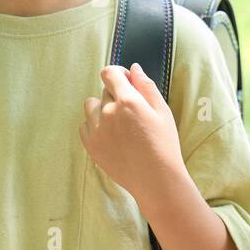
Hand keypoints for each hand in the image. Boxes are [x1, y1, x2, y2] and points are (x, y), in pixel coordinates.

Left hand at [79, 63, 184, 198]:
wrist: (156, 179)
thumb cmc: (164, 144)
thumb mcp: (162, 111)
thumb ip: (146, 86)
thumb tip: (133, 69)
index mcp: (127, 101)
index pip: (108, 73)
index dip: (117, 73)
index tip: (125, 81)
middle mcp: (108, 113)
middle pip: (104, 91)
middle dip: (116, 95)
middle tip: (132, 112)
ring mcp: (97, 130)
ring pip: (91, 106)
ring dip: (102, 109)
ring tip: (119, 123)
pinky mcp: (91, 146)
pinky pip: (85, 125)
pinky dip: (95, 126)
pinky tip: (111, 135)